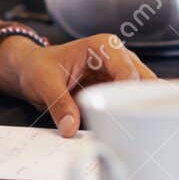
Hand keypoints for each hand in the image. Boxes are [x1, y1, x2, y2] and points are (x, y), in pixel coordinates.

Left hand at [0, 32, 157, 135]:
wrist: (33, 69)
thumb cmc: (39, 67)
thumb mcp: (44, 82)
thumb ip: (58, 103)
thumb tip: (70, 127)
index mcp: (104, 46)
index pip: (128, 72)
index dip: (128, 97)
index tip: (122, 120)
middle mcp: (119, 56)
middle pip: (144, 83)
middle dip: (141, 105)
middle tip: (132, 131)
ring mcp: (123, 72)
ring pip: (145, 93)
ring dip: (140, 111)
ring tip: (131, 133)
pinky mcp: (120, 89)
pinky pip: (135, 102)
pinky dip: (135, 115)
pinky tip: (130, 130)